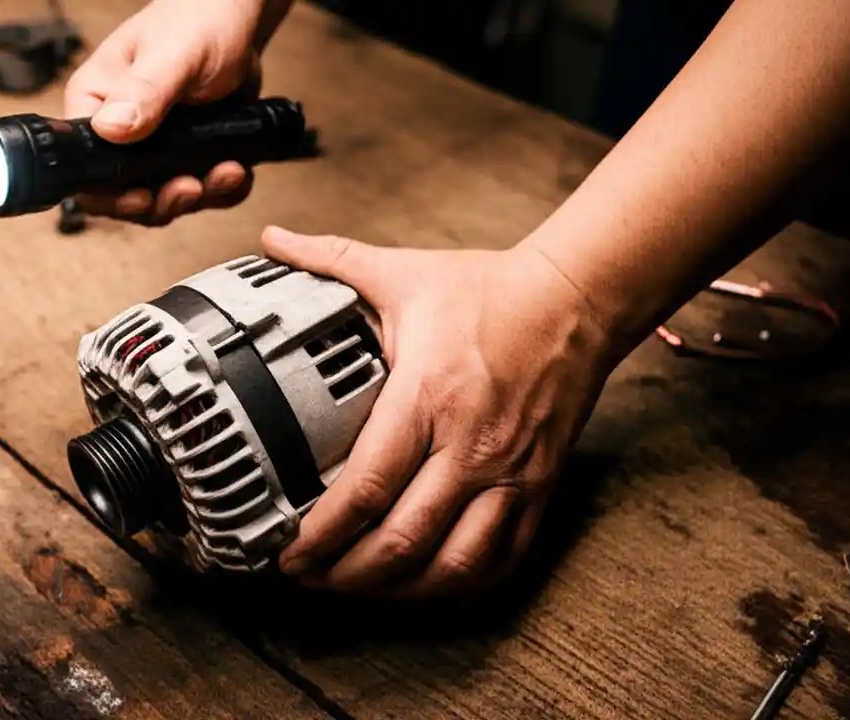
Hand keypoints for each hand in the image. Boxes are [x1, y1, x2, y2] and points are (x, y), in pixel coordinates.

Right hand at [63, 0, 275, 225]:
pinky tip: (237, 171)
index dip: (109, 195)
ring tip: (227, 171)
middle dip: (163, 201)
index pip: (84, 169)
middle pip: (125, 196)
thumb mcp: (172, 54)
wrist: (239, 21)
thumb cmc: (197, 20)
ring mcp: (154, 149)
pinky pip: (200, 191)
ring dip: (199, 196)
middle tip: (193, 186)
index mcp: (95, 105)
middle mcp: (119, 133)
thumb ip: (143, 91)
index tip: (142, 197)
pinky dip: (222, 191)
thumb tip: (110, 128)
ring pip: (165, 200)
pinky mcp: (188, 156)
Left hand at [265, 227, 617, 596]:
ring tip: (354, 586)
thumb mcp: (404, 272)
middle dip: (345, 572)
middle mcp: (472, 445)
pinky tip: (421, 584)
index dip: (323, 533)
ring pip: (452, 565)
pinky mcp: (538, 490)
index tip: (289, 552)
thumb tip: (272, 240)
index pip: (369, 486)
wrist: (577, 301)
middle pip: (403, 540)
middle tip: (308, 576)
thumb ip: (331, 261)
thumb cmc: (489, 292)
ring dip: (396, 589)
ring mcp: (510, 475)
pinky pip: (498, 560)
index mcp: (429, 395)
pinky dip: (455, 584)